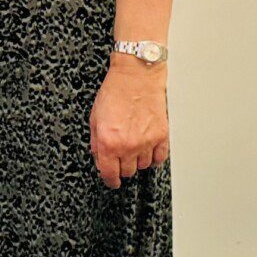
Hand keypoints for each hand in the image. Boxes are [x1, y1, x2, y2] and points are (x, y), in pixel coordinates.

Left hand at [90, 60, 169, 188]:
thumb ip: (96, 142)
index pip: (109, 174)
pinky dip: (154, 156)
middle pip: (128, 172)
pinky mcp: (161, 136)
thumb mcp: (95, 118)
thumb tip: (100, 158)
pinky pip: (159, 158)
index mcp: (108, 142)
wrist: (136, 75)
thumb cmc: (115, 91)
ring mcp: (147, 142)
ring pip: (143, 166)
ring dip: (138, 160)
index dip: (110, 180)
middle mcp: (128, 145)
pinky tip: (148, 148)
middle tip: (121, 156)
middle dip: (122, 167)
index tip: (112, 181)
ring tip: (134, 145)